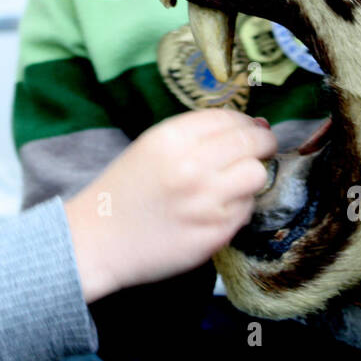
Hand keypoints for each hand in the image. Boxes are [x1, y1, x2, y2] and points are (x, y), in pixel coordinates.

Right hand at [64, 108, 275, 303]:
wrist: (97, 240)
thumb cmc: (125, 190)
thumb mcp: (151, 147)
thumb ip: (198, 133)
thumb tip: (257, 125)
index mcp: (171, 139)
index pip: (230, 119)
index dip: (246, 123)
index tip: (251, 129)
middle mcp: (191, 168)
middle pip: (252, 144)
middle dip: (263, 143)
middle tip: (261, 148)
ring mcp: (205, 204)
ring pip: (256, 177)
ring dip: (250, 178)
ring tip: (232, 183)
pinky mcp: (214, 234)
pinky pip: (245, 211)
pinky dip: (237, 208)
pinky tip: (214, 210)